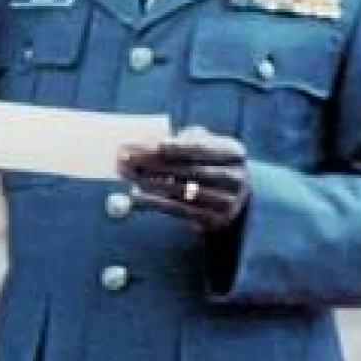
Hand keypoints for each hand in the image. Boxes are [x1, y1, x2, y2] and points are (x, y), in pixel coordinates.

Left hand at [117, 126, 251, 234]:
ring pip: (182, 191)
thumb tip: (150, 143)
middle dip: (153, 163)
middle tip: (124, 158)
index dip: (174, 146)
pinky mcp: (214, 220)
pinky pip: (179, 210)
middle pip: (189, 170)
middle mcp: (235, 177)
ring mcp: (227, 202)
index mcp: (234, 152)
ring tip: (127, 174)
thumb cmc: (208, 161)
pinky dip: (155, 201)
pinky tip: (136, 193)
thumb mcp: (203, 144)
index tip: (150, 144)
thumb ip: (182, 140)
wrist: (233, 194)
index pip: (201, 148)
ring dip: (150, 182)